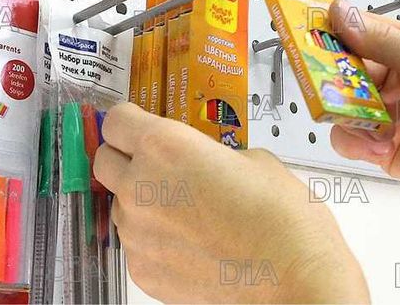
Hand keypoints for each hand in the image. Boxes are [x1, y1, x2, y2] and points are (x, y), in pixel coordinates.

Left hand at [94, 102, 369, 302]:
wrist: (294, 279)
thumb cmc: (283, 219)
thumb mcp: (253, 159)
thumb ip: (211, 154)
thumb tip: (203, 162)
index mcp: (165, 146)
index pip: (117, 121)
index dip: (130, 120)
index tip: (139, 123)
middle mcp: (140, 187)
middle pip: (105, 161)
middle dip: (126, 158)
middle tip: (157, 164)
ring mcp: (137, 233)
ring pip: (121, 205)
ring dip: (142, 201)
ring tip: (186, 210)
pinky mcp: (143, 271)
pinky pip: (136, 244)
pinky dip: (155, 239)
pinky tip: (192, 241)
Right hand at [327, 0, 399, 214]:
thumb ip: (385, 41)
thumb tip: (339, 11)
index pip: (367, 30)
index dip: (339, 31)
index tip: (310, 32)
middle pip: (349, 67)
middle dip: (336, 76)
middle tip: (323, 83)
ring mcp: (390, 112)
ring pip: (344, 103)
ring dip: (347, 113)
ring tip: (366, 126)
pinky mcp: (382, 146)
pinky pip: (350, 137)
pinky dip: (356, 142)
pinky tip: (378, 149)